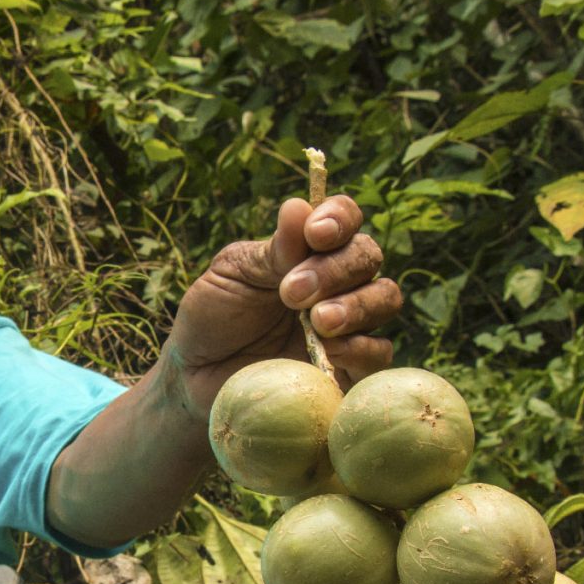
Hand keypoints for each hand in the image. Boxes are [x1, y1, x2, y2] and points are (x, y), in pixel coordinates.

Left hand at [164, 195, 402, 416]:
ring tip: (318, 320)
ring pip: (384, 298)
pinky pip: (379, 352)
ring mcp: (350, 324)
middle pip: (367, 256)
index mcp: (309, 250)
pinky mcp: (352, 367)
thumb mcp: (233, 276)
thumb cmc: (214, 318)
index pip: (344, 218)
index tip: (315, 233)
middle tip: (292, 292)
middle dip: (336, 269)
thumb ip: (272, 250)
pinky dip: (361, 347)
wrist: (199, 377)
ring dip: (356, 304)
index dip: (339, 218)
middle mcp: (339, 281)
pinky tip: (330, 349)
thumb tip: (299, 207)